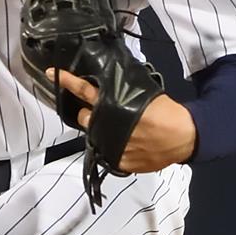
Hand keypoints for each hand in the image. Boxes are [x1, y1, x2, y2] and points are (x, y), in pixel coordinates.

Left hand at [50, 67, 197, 172]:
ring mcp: (111, 145)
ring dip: (100, 132)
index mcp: (114, 104)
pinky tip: (127, 144)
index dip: (67, 81)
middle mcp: (108, 125)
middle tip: (103, 114)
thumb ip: (121, 94)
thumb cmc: (166, 112)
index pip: (84, 90)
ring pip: (94, 136)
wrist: (184, 136)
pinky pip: (107, 154)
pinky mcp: (119, 161)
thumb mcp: (142, 95)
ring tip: (117, 130)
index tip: (51, 73)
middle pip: (84, 117)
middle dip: (89, 114)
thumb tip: (107, 92)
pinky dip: (113, 148)